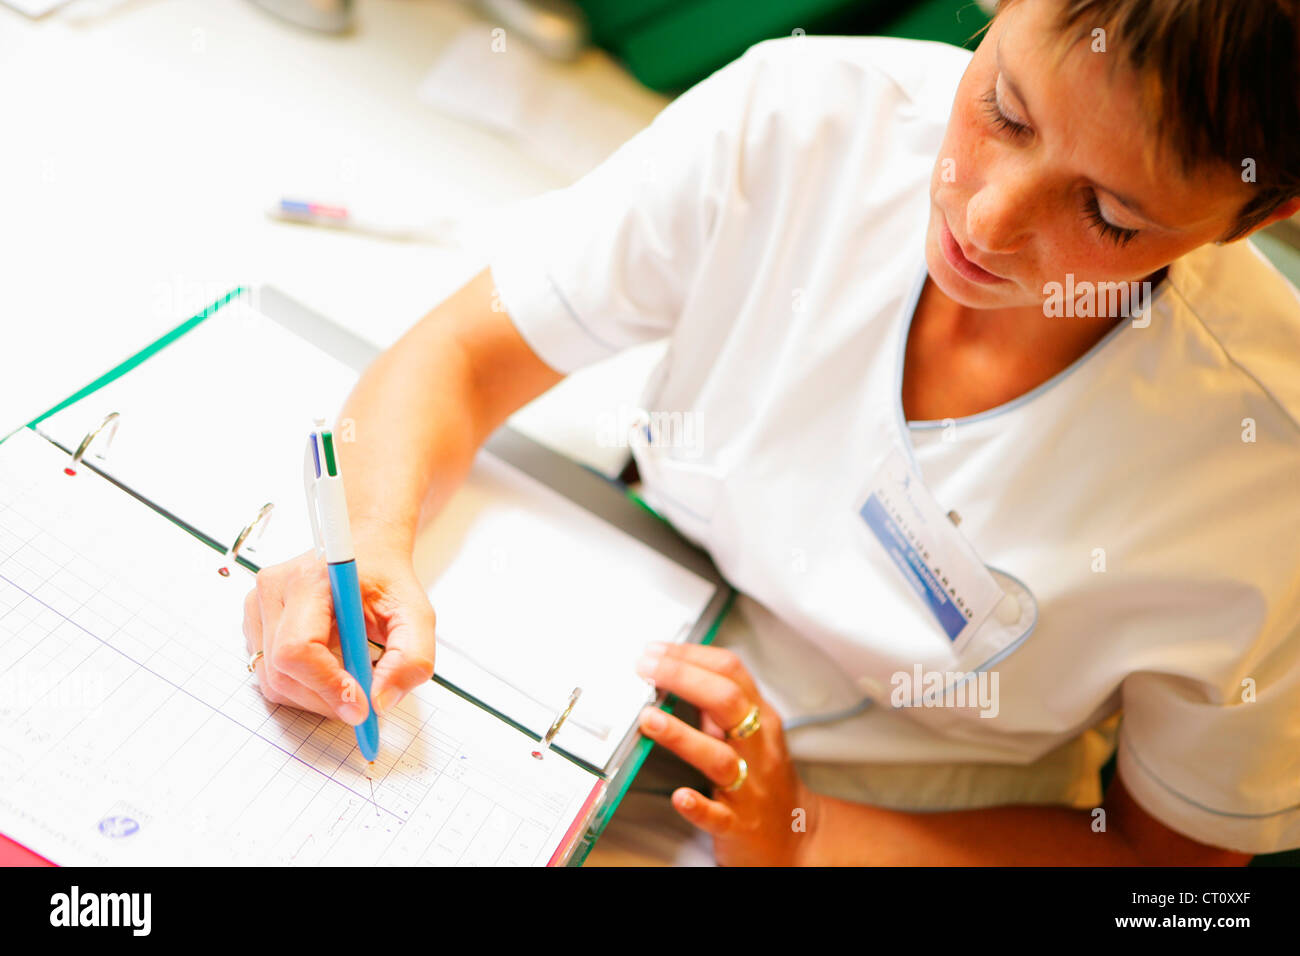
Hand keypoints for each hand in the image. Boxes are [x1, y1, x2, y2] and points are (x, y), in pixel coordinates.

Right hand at [242, 549, 436, 724]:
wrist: (365, 549)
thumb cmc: (385, 579)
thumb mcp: (416, 614)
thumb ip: (411, 658)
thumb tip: (380, 703)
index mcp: (310, 580)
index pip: (298, 648)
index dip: (326, 686)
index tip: (359, 705)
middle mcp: (274, 590)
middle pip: (282, 672)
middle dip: (325, 699)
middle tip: (362, 705)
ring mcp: (257, 606)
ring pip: (272, 680)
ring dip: (313, 696)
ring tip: (349, 680)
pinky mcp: (255, 622)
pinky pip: (267, 673)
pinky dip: (301, 685)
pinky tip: (328, 668)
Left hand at [635, 643, 819, 865]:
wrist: (797, 838)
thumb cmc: (768, 781)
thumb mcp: (752, 734)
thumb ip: (719, 708)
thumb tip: (678, 676)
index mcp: (761, 720)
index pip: (731, 672)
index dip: (691, 656)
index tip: (655, 651)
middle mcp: (757, 748)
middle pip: (728, 702)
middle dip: (684, 679)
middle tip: (646, 668)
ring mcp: (749, 787)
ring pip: (719, 757)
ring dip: (682, 736)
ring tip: (650, 719)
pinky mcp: (738, 825)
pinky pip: (718, 815)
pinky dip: (698, 805)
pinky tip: (680, 795)